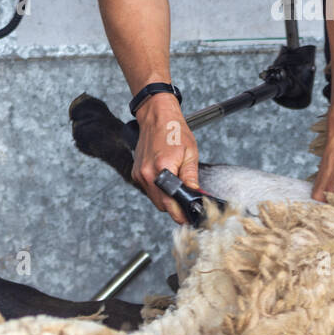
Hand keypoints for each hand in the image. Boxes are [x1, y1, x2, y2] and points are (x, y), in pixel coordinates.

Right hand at [131, 94, 199, 224]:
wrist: (157, 116)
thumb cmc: (174, 130)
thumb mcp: (190, 153)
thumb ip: (192, 178)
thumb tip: (197, 196)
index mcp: (162, 169)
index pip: (170, 204)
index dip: (181, 214)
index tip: (189, 217)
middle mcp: (147, 174)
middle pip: (162, 206)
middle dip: (175, 206)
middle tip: (187, 199)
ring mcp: (139, 175)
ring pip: (155, 199)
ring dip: (166, 198)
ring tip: (177, 184)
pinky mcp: (136, 173)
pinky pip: (149, 190)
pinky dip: (158, 190)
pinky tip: (166, 179)